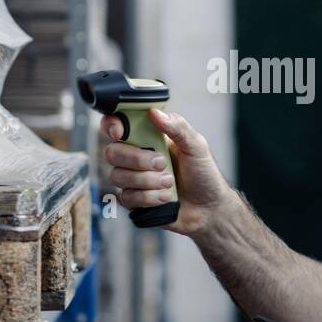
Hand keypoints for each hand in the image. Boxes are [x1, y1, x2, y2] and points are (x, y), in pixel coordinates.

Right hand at [101, 108, 237, 236]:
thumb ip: (178, 127)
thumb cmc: (204, 175)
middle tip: (162, 163)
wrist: (209, 208)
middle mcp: (136, 157)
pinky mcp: (134, 201)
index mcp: (149, 138)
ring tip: (170, 182)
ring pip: (118, 176)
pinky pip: (127, 197)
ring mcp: (133, 179)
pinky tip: (166, 197)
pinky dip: (150, 197)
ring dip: (148, 181)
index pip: (119, 125)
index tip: (120, 132)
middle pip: (112, 152)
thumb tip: (155, 113)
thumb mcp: (197, 146)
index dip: (112, 125)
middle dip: (138, 159)